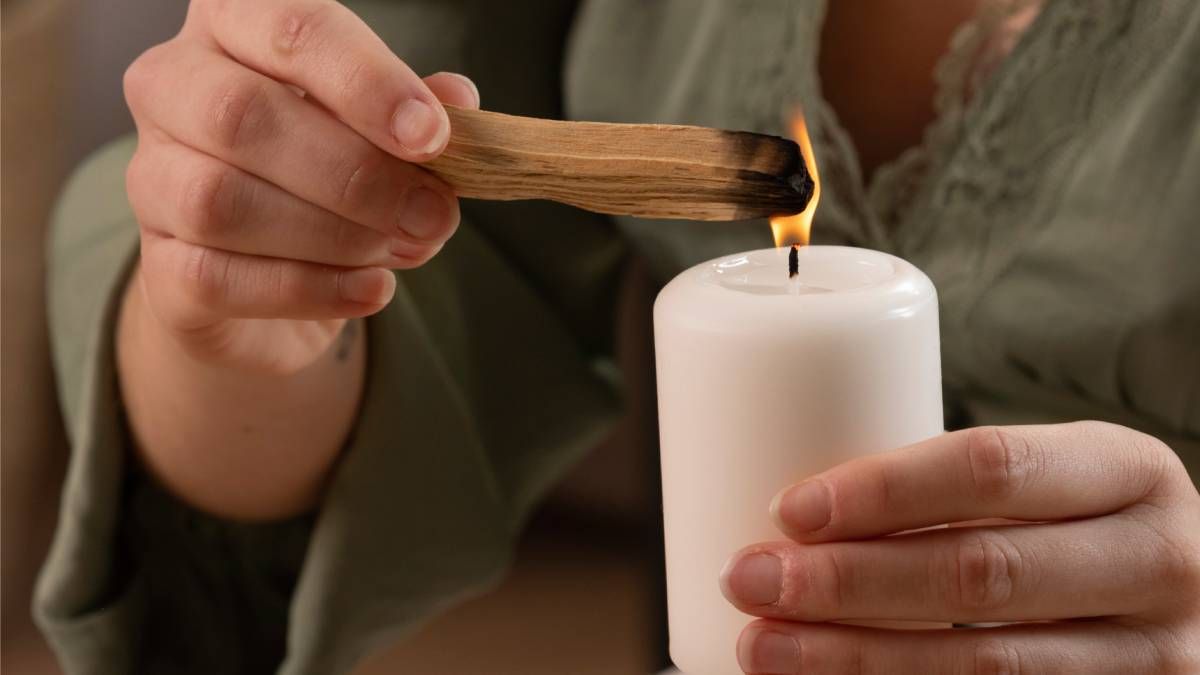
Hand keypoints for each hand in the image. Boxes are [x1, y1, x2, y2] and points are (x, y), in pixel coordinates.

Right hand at [122, 0, 477, 372]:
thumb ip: (415, 116)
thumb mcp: (382, 133)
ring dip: (334, 234)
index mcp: (233, 26)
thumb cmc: (328, 176)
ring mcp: (150, 180)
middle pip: (242, 115)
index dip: (367, 82)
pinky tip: (373, 289)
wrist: (273, 281)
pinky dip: (313, 288)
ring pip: (220, 201)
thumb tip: (457, 101)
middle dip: (356, 172)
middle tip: (430, 213)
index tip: (432, 135)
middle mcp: (171, 88)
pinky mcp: (158, 268)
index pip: (290, 28)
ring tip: (400, 248)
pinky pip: (218, 277)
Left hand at [720, 421, 1199, 673]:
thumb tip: (787, 522)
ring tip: (763, 647)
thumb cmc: (1074, 529)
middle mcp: (1161, 562)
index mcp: (1129, 470)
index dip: (884, 490)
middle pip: (980, 572)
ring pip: (986, 667)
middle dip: (847, 581)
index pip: (994, 467)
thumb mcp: (1046, 488)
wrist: (1171, 602)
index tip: (789, 510)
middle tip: (750, 581)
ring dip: (855, 659)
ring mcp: (1156, 656)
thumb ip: (953, 494)